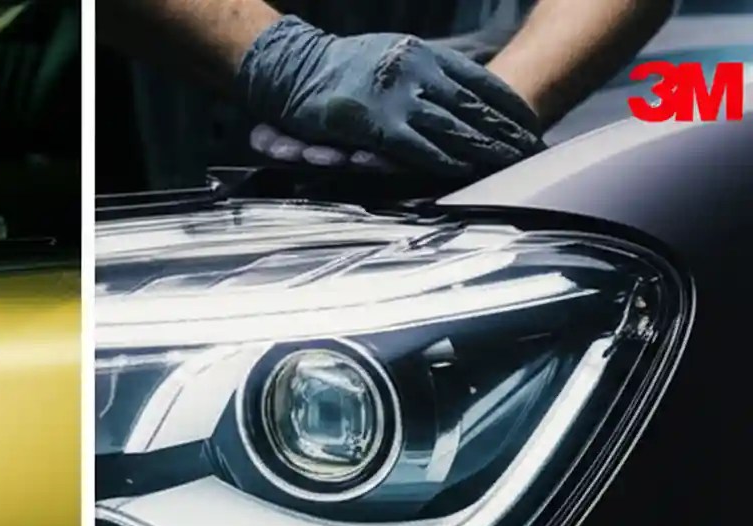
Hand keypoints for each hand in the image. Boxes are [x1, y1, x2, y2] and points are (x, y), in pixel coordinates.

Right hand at [235, 16, 544, 177]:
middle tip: (531, 148)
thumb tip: (452, 83)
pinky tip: (466, 171)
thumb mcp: (391, 52)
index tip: (529, 122)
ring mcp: (397, 97)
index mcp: (422, 53)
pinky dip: (445, 160)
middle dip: (505, 130)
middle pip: (473, 105)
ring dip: (484, 148)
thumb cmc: (340, 63)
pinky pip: (418, 146)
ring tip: (510, 163)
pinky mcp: (376, 123)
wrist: (295, 64)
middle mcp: (416, 71)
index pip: (478, 80)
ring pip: (453, 126)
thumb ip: (422, 68)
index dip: (507, 104)